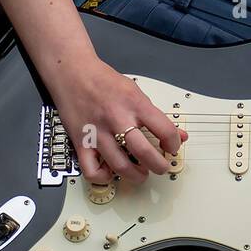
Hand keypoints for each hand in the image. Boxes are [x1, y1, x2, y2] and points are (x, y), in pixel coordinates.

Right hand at [45, 55, 186, 183]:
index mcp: (135, 104)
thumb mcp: (136, 92)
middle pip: (143, 152)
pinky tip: (111, 171)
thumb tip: (177, 134)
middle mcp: (117, 119)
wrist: (73, 73)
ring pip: (120, 166)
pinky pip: (92, 170)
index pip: (165, 129)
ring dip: (136, 176)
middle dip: (158, 166)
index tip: (173, 147)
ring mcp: (98, 132)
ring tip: (141, 173)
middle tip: (161, 167)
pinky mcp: (80, 142)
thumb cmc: (104, 81)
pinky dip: (104, 177)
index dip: (174, 144)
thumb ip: (155, 115)